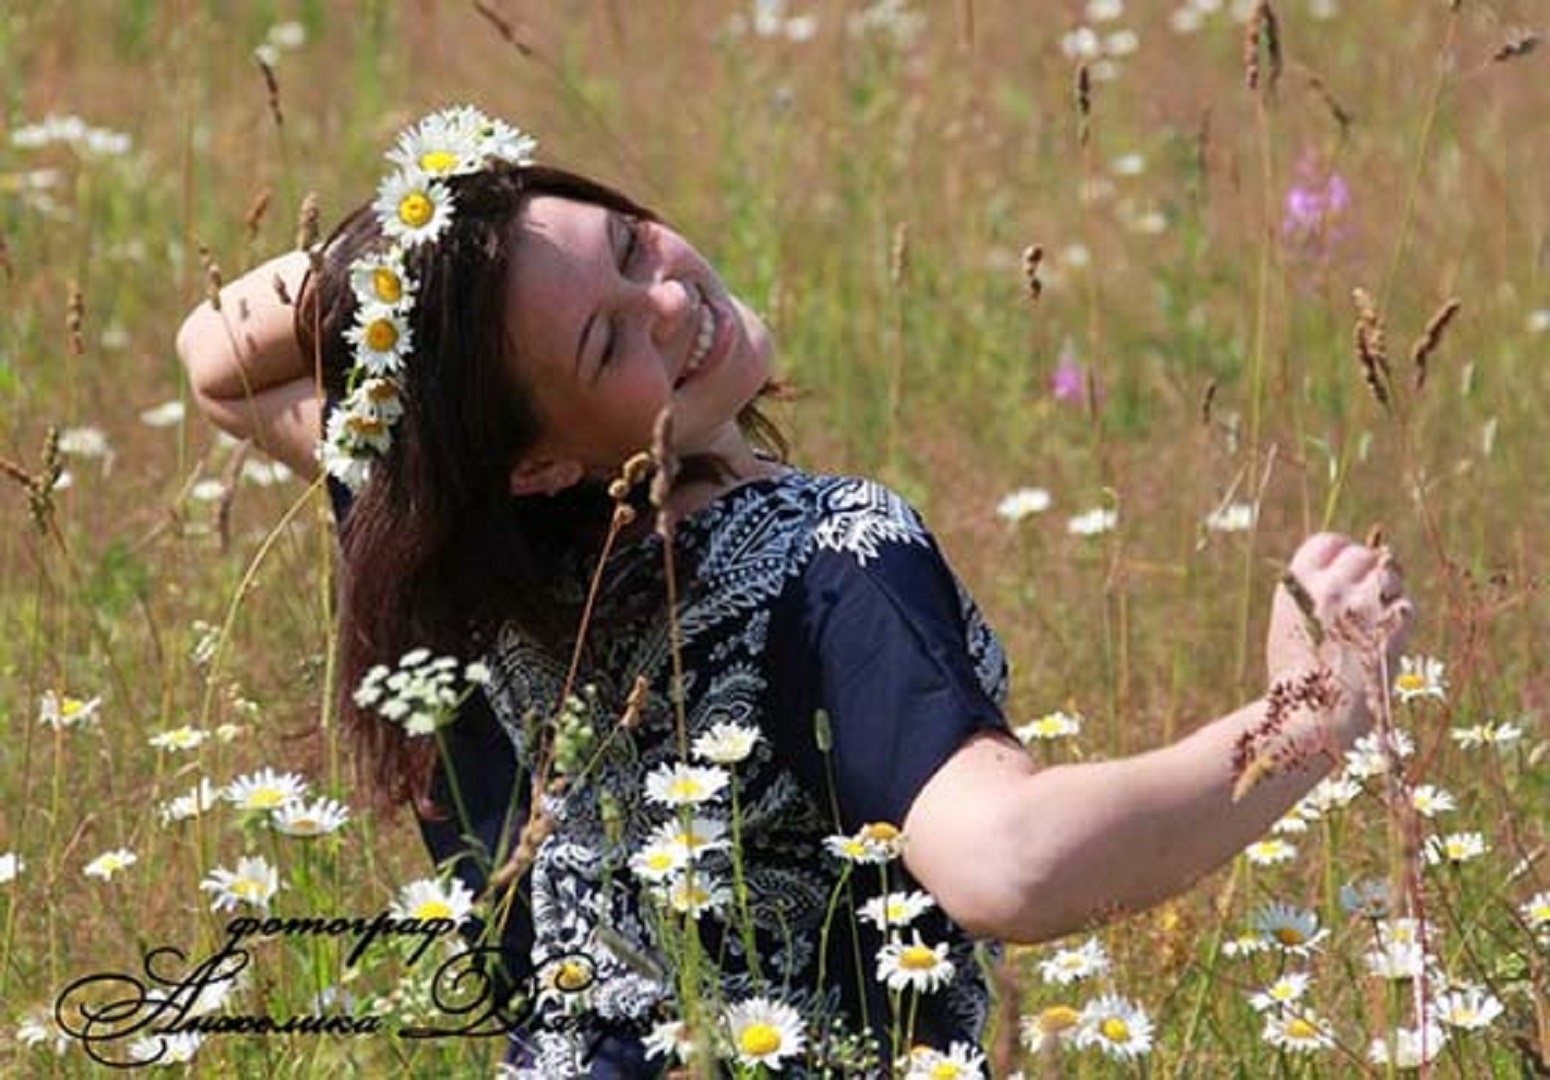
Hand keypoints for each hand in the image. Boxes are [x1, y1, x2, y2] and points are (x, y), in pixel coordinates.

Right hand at [1267, 532, 1415, 693]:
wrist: (1314, 718)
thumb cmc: (1299, 676)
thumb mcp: (1290, 622)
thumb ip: (1313, 590)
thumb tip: (1351, 567)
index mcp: (1296, 584)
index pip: (1328, 543)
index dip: (1340, 555)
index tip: (1344, 573)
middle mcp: (1328, 588)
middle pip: (1362, 554)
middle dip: (1367, 571)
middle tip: (1365, 599)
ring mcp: (1361, 606)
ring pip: (1388, 573)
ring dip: (1388, 589)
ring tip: (1377, 615)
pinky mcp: (1391, 627)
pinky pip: (1405, 604)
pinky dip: (1400, 616)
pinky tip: (1387, 634)